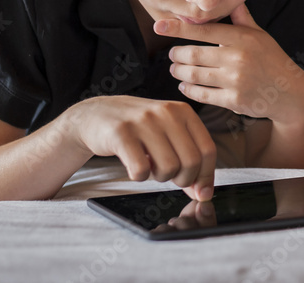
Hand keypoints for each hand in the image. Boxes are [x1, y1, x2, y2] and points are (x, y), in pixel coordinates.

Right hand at [66, 95, 215, 199]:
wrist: (96, 115)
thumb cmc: (138, 129)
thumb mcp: (168, 136)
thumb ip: (188, 159)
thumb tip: (204, 192)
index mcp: (183, 111)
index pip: (208, 149)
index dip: (206, 176)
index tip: (200, 191)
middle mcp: (166, 112)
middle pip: (191, 162)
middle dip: (183, 180)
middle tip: (169, 177)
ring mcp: (143, 121)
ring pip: (169, 167)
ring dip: (160, 178)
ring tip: (150, 167)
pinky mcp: (121, 133)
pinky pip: (141, 170)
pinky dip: (139, 177)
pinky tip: (133, 166)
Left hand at [155, 3, 303, 124]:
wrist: (290, 92)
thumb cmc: (272, 59)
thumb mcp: (260, 35)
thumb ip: (242, 19)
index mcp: (242, 38)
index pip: (203, 30)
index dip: (178, 28)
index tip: (159, 25)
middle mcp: (237, 57)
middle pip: (194, 54)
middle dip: (177, 54)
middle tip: (172, 54)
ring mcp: (235, 80)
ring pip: (195, 75)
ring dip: (180, 71)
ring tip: (175, 68)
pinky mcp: (233, 100)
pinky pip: (203, 94)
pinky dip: (189, 89)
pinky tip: (184, 85)